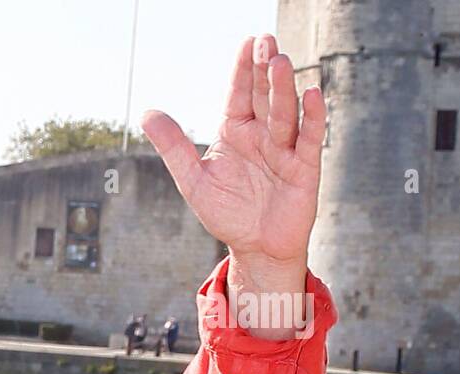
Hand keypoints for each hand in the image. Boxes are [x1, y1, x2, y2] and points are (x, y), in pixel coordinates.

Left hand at [142, 34, 325, 331]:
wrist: (255, 248)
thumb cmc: (227, 213)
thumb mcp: (194, 180)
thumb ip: (174, 147)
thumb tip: (147, 114)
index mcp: (236, 133)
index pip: (239, 95)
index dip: (242, 70)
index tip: (247, 42)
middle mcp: (262, 135)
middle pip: (263, 96)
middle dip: (264, 69)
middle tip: (266, 39)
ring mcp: (285, 149)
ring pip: (284, 113)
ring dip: (283, 88)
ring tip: (280, 62)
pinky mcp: (304, 167)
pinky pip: (310, 138)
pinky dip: (312, 117)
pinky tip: (312, 94)